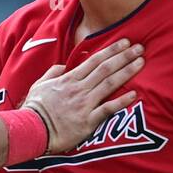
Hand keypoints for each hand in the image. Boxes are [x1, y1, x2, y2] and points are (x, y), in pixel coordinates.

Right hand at [22, 39, 143, 152]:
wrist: (32, 130)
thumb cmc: (34, 109)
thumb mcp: (39, 85)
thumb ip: (52, 73)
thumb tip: (62, 67)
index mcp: (69, 79)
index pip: (94, 60)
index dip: (111, 50)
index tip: (124, 42)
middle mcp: (79, 89)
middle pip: (106, 69)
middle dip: (124, 56)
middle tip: (140, 48)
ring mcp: (85, 104)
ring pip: (110, 84)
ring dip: (127, 71)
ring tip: (141, 62)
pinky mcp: (88, 121)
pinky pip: (108, 109)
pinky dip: (121, 101)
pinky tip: (135, 94)